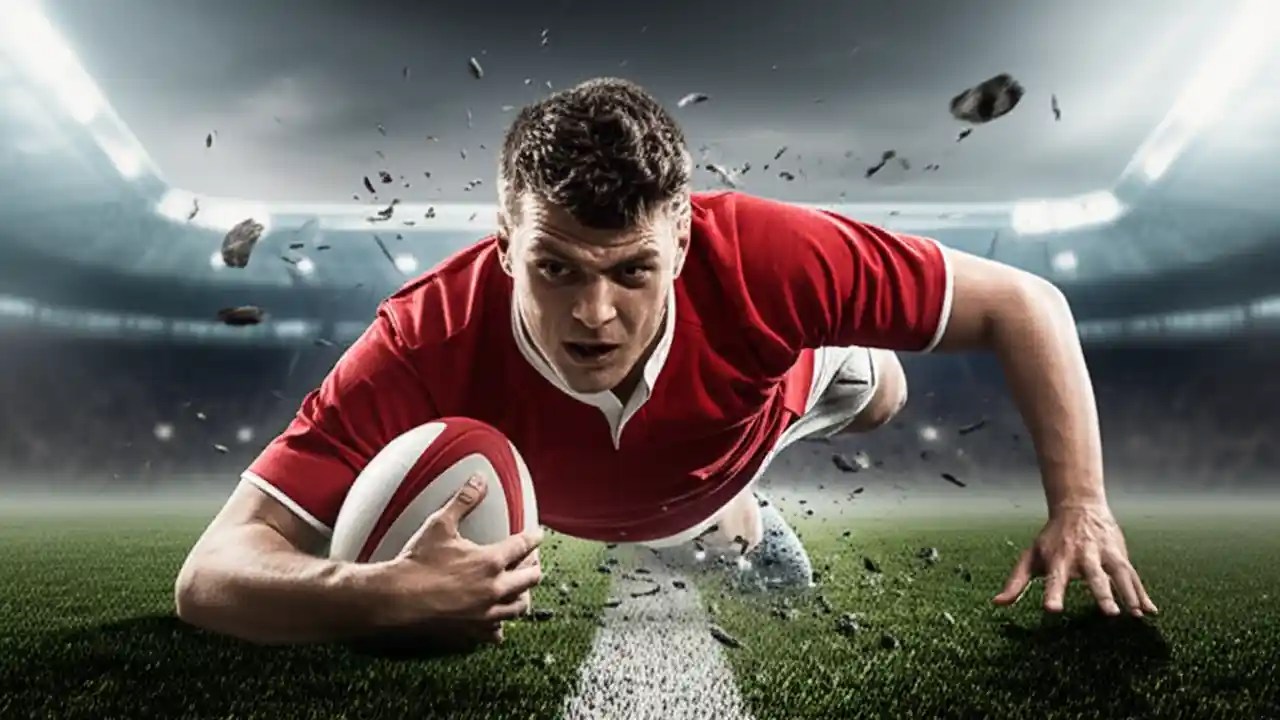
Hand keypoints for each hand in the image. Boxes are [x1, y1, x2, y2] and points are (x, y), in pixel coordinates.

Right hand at [385, 474, 543, 642]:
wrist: (396, 599)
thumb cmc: (417, 562)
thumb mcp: (440, 525)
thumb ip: (463, 501)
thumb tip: (478, 480)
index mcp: (491, 561)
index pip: (524, 545)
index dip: (533, 537)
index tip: (537, 535)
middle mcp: (495, 589)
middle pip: (531, 578)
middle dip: (534, 566)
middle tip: (532, 561)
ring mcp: (486, 614)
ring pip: (519, 607)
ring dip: (523, 596)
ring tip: (521, 589)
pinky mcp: (473, 632)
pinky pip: (497, 633)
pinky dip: (500, 625)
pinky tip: (498, 620)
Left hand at [993, 501, 1157, 616]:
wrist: (1078, 506)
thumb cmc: (1051, 539)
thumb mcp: (1030, 557)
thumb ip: (1015, 582)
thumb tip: (997, 604)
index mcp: (1058, 559)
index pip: (1054, 579)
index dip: (1053, 594)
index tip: (1052, 610)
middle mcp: (1083, 557)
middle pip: (1094, 576)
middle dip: (1102, 594)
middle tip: (1109, 614)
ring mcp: (1104, 555)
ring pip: (1119, 574)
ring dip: (1129, 594)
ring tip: (1136, 614)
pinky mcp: (1120, 556)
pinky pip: (1133, 576)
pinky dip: (1142, 593)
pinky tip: (1151, 611)